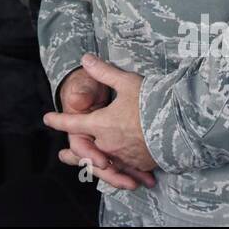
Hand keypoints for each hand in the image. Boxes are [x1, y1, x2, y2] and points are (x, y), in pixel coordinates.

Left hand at [45, 54, 157, 187]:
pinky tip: (121, 170)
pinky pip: (125, 168)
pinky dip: (121, 169)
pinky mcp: (140, 164)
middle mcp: (109, 143)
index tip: (48, 119)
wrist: (180, 126)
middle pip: (87, 149)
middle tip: (64, 155)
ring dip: (96, 164)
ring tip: (91, 166)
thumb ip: (104, 72)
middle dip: (76, 151)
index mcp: (101, 124)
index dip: (59, 120)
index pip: (73, 123)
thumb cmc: (152, 102)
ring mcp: (124, 156)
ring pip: (106, 162)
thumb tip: (85, 58)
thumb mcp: (126, 82)